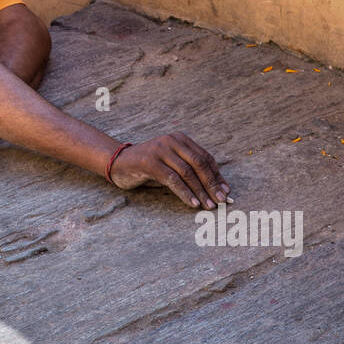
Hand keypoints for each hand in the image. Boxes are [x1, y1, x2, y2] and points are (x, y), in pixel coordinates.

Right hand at [109, 133, 230, 208]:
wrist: (118, 163)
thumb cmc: (148, 166)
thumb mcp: (170, 163)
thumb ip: (188, 170)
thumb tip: (214, 188)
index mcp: (180, 139)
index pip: (205, 157)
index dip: (217, 175)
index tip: (226, 190)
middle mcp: (171, 141)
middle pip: (199, 163)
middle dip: (212, 183)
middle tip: (221, 200)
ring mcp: (160, 150)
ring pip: (187, 172)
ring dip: (200, 191)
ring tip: (208, 205)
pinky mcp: (150, 162)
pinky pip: (173, 179)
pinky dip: (185, 193)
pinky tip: (193, 203)